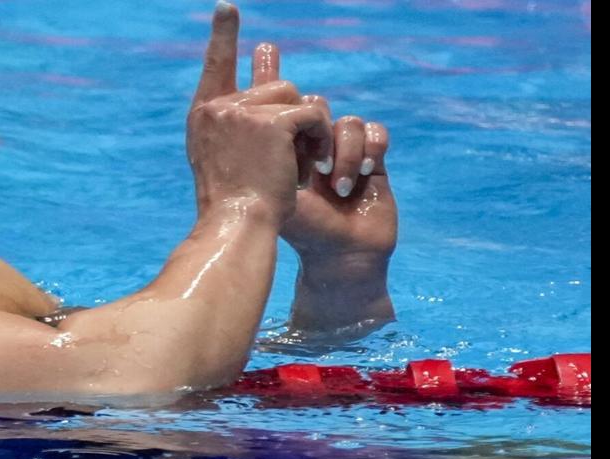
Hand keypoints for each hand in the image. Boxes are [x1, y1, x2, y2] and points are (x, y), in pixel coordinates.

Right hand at [186, 3, 331, 222]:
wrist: (239, 228)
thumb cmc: (237, 210)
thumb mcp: (226, 164)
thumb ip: (237, 131)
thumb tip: (272, 103)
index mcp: (204, 117)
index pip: (216, 67)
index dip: (223, 35)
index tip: (227, 6)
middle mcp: (218, 107)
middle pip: (275, 87)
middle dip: (294, 119)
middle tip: (294, 160)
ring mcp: (242, 111)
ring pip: (296, 96)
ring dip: (309, 129)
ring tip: (303, 165)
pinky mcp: (271, 121)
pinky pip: (312, 113)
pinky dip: (321, 138)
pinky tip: (315, 164)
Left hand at [248, 43, 397, 262]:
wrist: (338, 258)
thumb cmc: (301, 229)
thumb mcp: (270, 187)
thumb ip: (258, 151)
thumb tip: (234, 108)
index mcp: (281, 149)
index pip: (277, 102)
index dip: (270, 73)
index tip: (263, 49)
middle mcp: (311, 146)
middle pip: (314, 104)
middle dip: (313, 127)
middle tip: (312, 166)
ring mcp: (343, 151)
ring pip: (345, 120)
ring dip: (342, 153)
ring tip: (334, 186)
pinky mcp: (374, 160)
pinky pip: (374, 131)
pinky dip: (366, 152)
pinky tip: (359, 178)